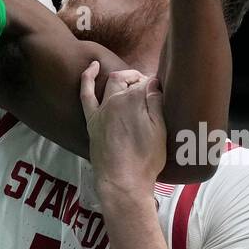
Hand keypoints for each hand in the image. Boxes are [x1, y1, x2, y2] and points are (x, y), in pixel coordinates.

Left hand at [80, 64, 165, 192]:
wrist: (122, 182)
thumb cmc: (145, 160)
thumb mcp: (160, 131)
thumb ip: (156, 103)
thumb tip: (154, 83)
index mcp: (135, 101)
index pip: (148, 84)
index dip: (156, 86)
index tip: (163, 93)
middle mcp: (116, 100)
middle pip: (130, 81)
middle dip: (141, 80)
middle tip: (151, 90)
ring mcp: (102, 109)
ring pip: (111, 83)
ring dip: (122, 77)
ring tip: (132, 78)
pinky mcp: (92, 120)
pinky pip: (86, 94)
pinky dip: (88, 78)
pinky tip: (93, 67)